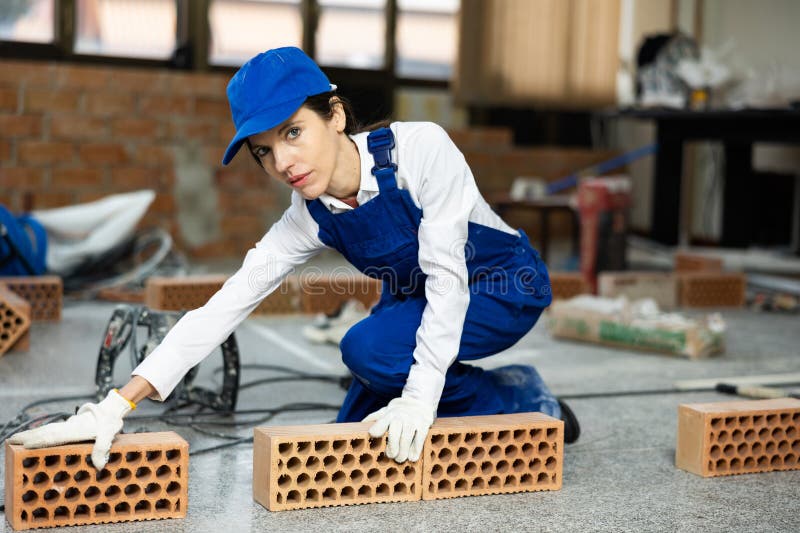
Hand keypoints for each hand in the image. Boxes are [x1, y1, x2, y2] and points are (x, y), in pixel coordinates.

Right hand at [8, 390, 132, 469]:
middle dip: (28, 437)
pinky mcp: (68, 426)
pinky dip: (39, 433)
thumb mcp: (110, 435)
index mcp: (75, 430)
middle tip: (10, 441)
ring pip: (46, 429)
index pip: (54, 436)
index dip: (40, 441)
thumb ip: (103, 448)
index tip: (25, 445)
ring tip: (15, 439)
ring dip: (31, 434)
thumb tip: (98, 466)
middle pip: (44, 432)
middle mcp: (68, 427)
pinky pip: (50, 430)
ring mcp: (67, 426)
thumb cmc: (110, 422)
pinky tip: (33, 436)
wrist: (112, 409)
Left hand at [363, 397, 434, 461]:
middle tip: (391, 456)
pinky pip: (419, 438)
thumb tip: (360, 425)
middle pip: (395, 431)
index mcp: (388, 415)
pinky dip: (416, 449)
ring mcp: (413, 420)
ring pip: (407, 436)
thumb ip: (373, 419)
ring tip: (400, 459)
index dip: (377, 428)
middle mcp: (400, 416)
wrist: (418, 403)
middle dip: (392, 445)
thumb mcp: (384, 412)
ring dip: (403, 450)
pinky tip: (412, 458)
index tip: (373, 435)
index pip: (381, 422)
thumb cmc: (397, 413)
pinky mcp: (424, 425)